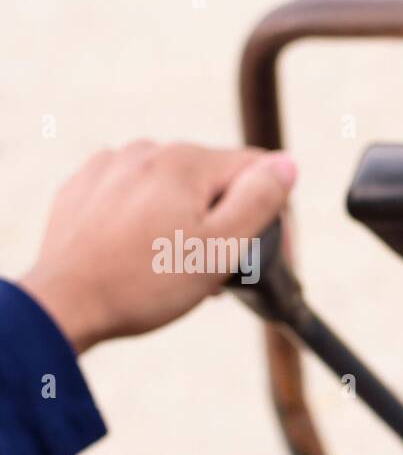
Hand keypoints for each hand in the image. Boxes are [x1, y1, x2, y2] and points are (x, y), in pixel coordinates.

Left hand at [20, 141, 296, 353]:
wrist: (64, 303)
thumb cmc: (146, 283)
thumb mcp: (220, 248)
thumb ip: (258, 200)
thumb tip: (286, 164)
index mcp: (188, 162)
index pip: (257, 169)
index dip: (274, 211)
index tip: (271, 256)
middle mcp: (149, 150)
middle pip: (214, 178)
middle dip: (226, 218)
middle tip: (221, 271)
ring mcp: (112, 165)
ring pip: (174, 185)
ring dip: (188, 218)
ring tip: (180, 265)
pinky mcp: (86, 185)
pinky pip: (135, 192)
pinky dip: (149, 216)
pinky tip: (143, 250)